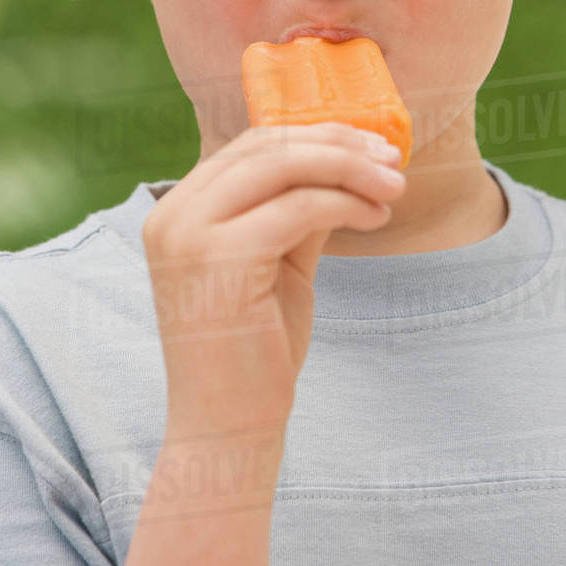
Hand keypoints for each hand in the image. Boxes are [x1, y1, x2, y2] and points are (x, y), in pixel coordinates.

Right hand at [141, 123, 405, 443]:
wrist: (229, 430)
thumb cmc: (255, 350)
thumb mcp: (278, 262)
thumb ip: (298, 209)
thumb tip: (348, 160)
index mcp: (177, 210)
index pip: (251, 146)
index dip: (315, 136)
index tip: (370, 146)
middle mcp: (172, 214)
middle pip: (266, 146)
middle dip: (338, 144)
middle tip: (392, 160)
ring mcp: (189, 233)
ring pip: (283, 166)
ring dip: (350, 168)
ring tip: (394, 187)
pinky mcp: (219, 258)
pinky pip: (298, 207)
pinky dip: (345, 203)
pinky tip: (376, 217)